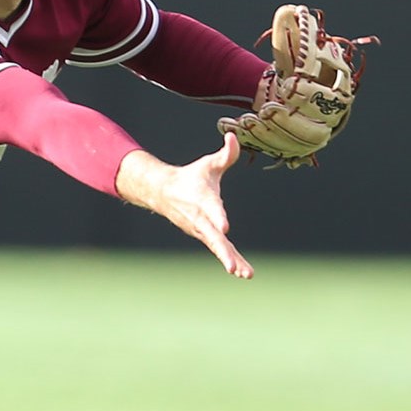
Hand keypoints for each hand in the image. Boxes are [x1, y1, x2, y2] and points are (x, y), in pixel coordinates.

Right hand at [115, 134, 254, 278]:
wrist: (164, 193)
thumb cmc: (191, 177)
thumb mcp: (208, 164)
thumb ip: (225, 154)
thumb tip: (233, 137)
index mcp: (203, 200)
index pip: (211, 210)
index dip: (218, 217)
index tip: (224, 227)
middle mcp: (202, 219)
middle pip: (214, 238)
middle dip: (224, 252)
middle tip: (232, 268)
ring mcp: (202, 230)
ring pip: (218, 248)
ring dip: (231, 261)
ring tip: (245, 274)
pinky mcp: (206, 236)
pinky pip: (220, 249)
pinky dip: (231, 260)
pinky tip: (243, 272)